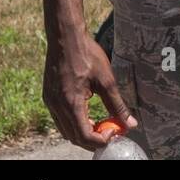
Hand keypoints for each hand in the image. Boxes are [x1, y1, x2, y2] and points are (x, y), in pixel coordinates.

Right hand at [43, 33, 137, 149]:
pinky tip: (87, 114)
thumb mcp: (107, 80)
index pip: (83, 135)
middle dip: (92, 140)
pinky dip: (74, 123)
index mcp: (71, 103)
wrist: (65, 38)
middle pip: (73, 137)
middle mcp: (57, 107)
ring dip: (82, 133)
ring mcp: (50, 103)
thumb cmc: (87, 56)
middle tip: (110, 132)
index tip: (114, 133)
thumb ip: (117, 105)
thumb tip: (130, 123)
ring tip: (100, 125)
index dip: (100, 140)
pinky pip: (60, 119)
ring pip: (65, 130)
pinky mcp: (48, 97)